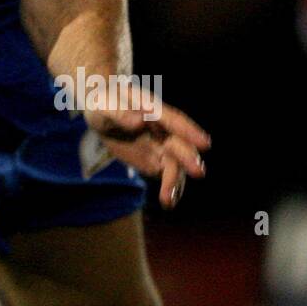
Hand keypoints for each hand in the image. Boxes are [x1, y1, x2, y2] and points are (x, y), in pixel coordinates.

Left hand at [82, 85, 209, 208]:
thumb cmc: (102, 102)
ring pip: (176, 164)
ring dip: (176, 181)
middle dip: (188, 158)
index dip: (189, 131)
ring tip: (168, 199)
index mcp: (152, 109)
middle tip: (198, 172)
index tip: (205, 143)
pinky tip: (168, 203)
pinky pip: (168, 175)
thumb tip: (139, 121)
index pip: (173, 120)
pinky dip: (170, 188)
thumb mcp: (103, 105)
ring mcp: (161, 145)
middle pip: (179, 144)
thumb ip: (120, 113)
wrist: (102, 112)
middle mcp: (163, 128)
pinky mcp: (156, 160)